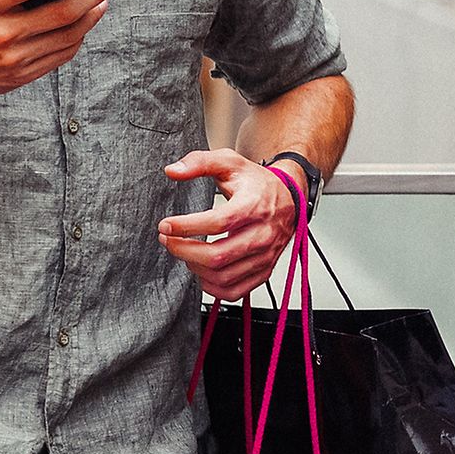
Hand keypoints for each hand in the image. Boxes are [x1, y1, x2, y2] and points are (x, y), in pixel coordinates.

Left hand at [159, 148, 300, 301]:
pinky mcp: (264, 270)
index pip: (218, 223)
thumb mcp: (230, 162)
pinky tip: (201, 271)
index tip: (166, 225)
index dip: (186, 227)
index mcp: (254, 206)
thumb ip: (200, 162)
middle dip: (184, 250)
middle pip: (218, 255)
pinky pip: (236, 291)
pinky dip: (212, 287)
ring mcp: (265, 255)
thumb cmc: (257, 182)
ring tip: (183, 251)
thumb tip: (173, 171)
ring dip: (195, 267)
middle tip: (168, 240)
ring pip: (223, 276)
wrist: (289, 196)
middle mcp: (263, 234)